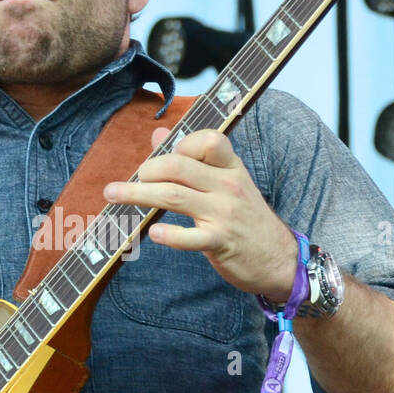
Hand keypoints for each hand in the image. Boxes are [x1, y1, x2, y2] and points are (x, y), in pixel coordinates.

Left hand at [102, 127, 299, 298]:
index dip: (180, 144)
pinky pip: (191, 237)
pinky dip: (170, 235)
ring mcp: (225, 214)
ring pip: (175, 196)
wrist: (279, 258)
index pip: (207, 140)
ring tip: (114, 195)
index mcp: (231, 167)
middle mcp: (228, 186)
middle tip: (132, 178)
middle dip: (148, 169)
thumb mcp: (228, 182)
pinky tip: (153, 234)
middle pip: (180, 166)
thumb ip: (194, 159)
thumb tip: (157, 135)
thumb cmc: (246, 217)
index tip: (162, 157)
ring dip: (138, 194)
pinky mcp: (221, 242)